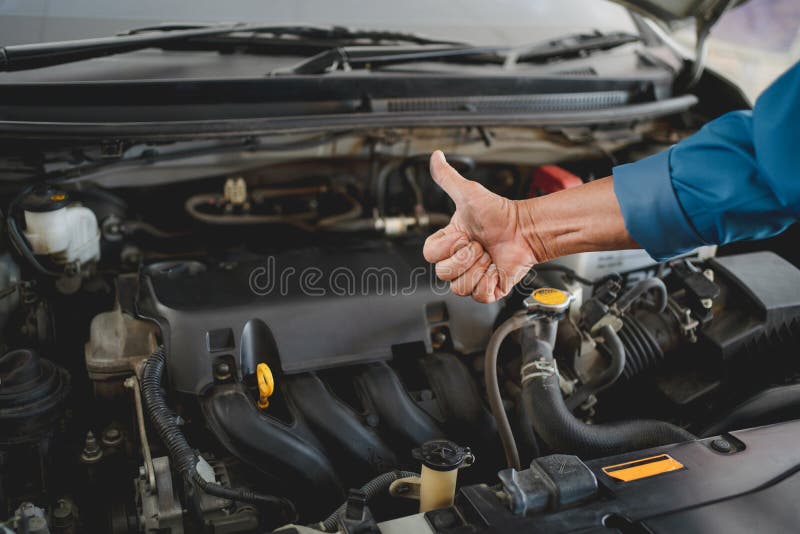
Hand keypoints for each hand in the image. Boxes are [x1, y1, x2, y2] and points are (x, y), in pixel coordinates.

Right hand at [423, 150, 538, 302]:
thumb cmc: (500, 213)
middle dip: (465, 257)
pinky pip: (478, 296)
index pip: (429, 255)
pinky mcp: (488, 290)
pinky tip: (495, 268)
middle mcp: (457, 262)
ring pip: (459, 287)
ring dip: (478, 269)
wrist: (525, 230)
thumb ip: (448, 177)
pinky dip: (489, 281)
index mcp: (448, 243)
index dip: (447, 247)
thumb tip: (436, 157)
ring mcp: (472, 277)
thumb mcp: (469, 193)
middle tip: (480, 245)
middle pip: (443, 274)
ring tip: (489, 255)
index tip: (463, 235)